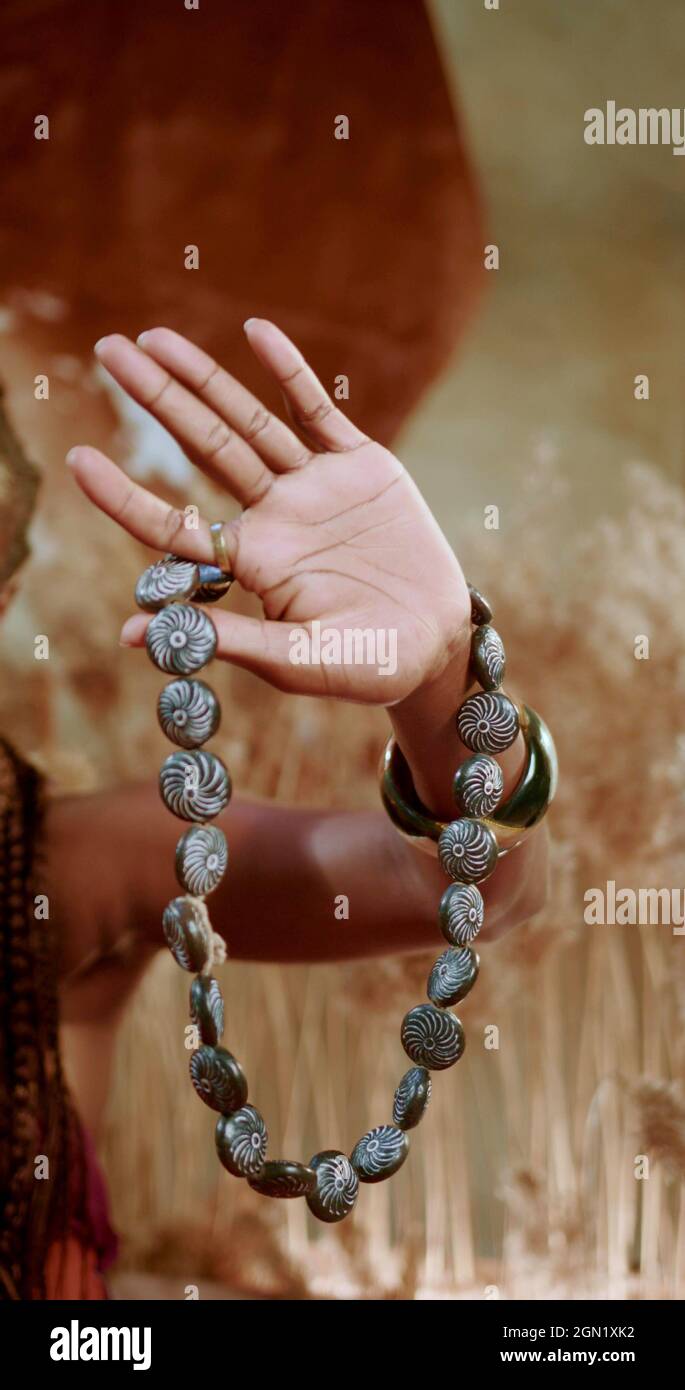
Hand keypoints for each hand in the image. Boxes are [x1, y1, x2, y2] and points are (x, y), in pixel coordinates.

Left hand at [66, 321, 470, 705]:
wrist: (435, 642)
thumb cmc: (364, 664)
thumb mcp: (295, 661)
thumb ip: (226, 639)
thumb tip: (133, 634)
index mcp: (252, 563)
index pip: (174, 524)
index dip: (124, 495)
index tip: (78, 461)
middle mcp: (273, 516)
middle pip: (202, 448)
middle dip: (157, 400)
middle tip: (108, 353)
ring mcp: (314, 486)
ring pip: (248, 421)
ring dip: (203, 378)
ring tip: (153, 337)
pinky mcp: (359, 465)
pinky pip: (317, 410)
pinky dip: (289, 371)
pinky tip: (256, 331)